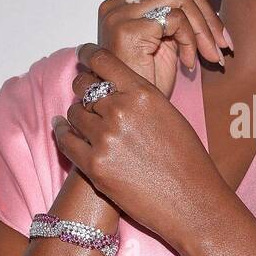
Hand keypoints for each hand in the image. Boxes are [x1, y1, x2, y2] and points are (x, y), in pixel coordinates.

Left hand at [52, 44, 221, 248]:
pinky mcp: (94, 165)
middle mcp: (121, 110)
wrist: (192, 202)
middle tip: (82, 95)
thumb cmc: (188, 162)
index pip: (103, 61)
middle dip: (82, 90)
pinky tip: (63, 130)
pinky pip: (66, 140)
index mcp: (143, 93)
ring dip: (76, 115)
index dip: (88, 54)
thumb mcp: (170, 116)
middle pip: (84, 87)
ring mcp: (105, 137)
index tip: (82, 53)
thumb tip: (116, 90)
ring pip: (74, 113)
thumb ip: (141, 100)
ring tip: (80, 120)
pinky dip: (63, 133)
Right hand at [94, 0, 234, 97]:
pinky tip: (189, 64)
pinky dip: (191, 41)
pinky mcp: (127, 28)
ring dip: (204, 28)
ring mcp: (119, 13)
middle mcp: (116, 3)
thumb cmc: (148, 82)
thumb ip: (179, 8)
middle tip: (225, 41)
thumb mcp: (169, 38)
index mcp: (122, 2)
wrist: (132, 114)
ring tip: (212, 55)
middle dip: (208, 10)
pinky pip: (176, 19)